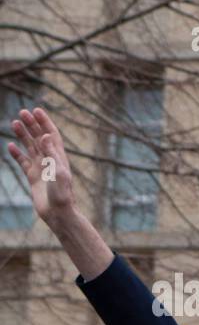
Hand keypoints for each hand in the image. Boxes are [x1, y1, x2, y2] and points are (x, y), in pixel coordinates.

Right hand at [6, 108, 76, 226]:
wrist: (58, 214)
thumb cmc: (62, 194)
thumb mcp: (58, 172)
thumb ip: (52, 154)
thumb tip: (45, 136)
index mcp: (59, 158)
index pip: (52, 135)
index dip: (45, 122)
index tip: (36, 110)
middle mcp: (51, 161)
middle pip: (40, 138)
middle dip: (32, 125)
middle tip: (22, 112)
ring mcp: (41, 168)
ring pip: (30, 147)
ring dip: (23, 135)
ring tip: (14, 123)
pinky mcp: (33, 177)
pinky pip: (23, 162)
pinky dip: (17, 154)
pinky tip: (10, 145)